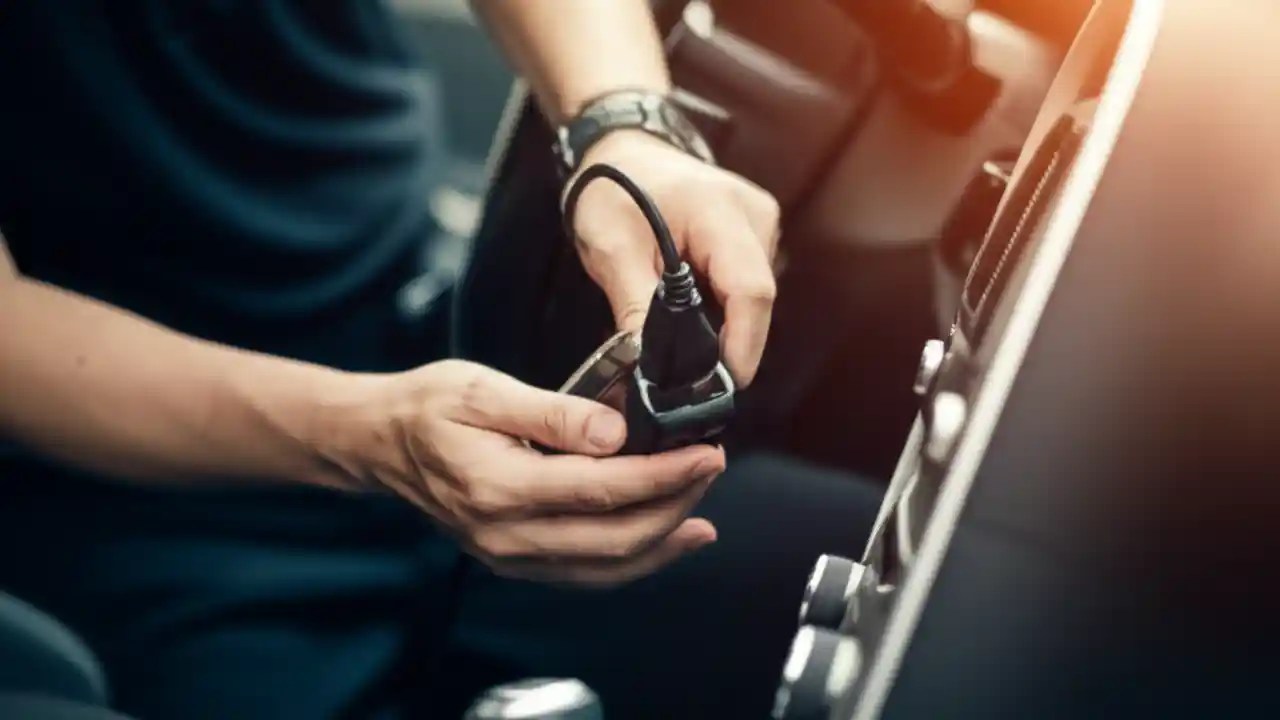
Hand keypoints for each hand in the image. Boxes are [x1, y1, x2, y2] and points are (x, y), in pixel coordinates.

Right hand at [310, 360, 724, 586]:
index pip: (603, 491)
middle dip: (674, 506)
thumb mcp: (482, 389)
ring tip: (701, 516)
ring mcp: (509, 554)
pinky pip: (583, 571)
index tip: (704, 455)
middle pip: (614, 538)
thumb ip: (552, 412)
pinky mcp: (513, 558)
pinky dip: (630, 560)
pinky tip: (660, 540)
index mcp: (499, 487)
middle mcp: (506, 534)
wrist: (378, 443)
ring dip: (661, 544)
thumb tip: (615, 432)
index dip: (663, 476)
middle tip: (710, 468)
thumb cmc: (427, 407)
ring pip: (604, 566)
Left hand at [567, 131, 780, 385]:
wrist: (624, 150)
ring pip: (753, 296)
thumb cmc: (612, 189)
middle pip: (756, 299)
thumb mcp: (611, 249)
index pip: (750, 290)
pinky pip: (746, 282)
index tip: (724, 385)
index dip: (742, 345)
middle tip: (694, 381)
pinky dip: (724, 307)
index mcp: (718, 211)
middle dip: (730, 344)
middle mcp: (753, 214)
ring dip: (726, 326)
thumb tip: (649, 366)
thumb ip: (635, 308)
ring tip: (688, 350)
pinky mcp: (756, 232)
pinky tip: (697, 319)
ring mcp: (760, 222)